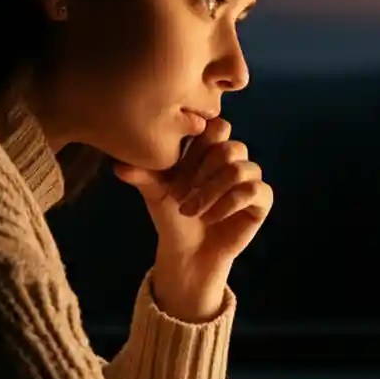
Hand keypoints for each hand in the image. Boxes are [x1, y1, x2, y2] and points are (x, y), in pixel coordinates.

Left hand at [112, 118, 272, 319]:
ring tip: (191, 210)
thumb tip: (118, 166)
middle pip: (228, 148)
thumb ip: (142, 174)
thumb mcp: (155, 191)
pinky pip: (254, 190)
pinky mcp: (261, 199)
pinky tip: (211, 218)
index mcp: (209, 147)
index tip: (174, 175)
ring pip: (241, 168)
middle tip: (179, 196)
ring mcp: (250, 177)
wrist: (186, 250)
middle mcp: (233, 158)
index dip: (195, 149)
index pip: (214, 128)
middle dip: (201, 174)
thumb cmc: (172, 214)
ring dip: (211, 191)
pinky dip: (228, 204)